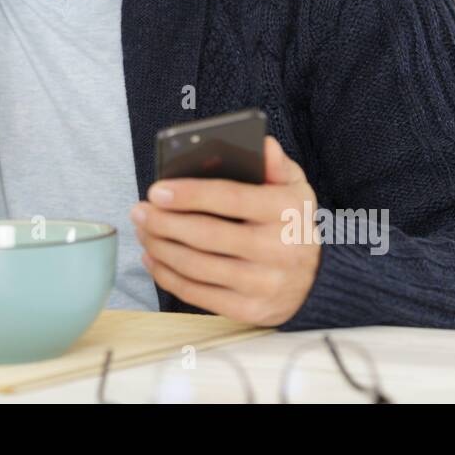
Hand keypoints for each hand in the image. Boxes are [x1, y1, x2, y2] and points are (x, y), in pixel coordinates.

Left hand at [132, 135, 321, 325]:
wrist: (315, 280)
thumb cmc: (291, 223)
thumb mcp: (294, 188)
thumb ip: (276, 165)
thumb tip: (263, 144)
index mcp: (286, 211)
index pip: (230, 198)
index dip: (189, 194)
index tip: (156, 190)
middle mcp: (278, 249)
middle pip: (206, 235)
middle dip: (163, 222)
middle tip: (139, 210)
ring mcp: (263, 283)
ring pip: (196, 266)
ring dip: (160, 248)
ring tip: (142, 231)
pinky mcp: (249, 310)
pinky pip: (198, 294)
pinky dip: (167, 276)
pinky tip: (153, 258)